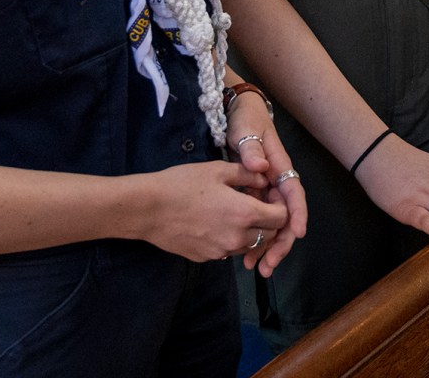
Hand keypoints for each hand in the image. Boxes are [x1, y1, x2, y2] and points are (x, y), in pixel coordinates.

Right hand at [138, 161, 290, 263]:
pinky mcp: (206, 258)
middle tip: (258, 202)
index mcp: (245, 214)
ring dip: (252, 231)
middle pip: (268, 234)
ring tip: (237, 211)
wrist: (148, 209)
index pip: (280, 218)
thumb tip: (265, 177)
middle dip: (269, 220)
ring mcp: (220, 252)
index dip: (280, 206)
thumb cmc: (184, 184)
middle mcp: (237, 238)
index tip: (270, 195)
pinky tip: (218, 222)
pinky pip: (229, 250)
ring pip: (249, 244)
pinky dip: (232, 239)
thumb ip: (248, 174)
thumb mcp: (219, 170)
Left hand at [226, 97, 307, 277]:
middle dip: (281, 242)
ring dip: (267, 246)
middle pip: (285, 215)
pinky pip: (258, 219)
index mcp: (279, 166)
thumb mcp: (246, 132)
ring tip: (256, 268)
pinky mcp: (254, 194)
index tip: (297, 233)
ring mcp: (266, 189)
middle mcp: (276, 181)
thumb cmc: (246, 121)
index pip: (293, 193)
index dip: (297, 213)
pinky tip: (245, 255)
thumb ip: (252, 150)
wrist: (238, 114)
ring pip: (272, 222)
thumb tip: (261, 168)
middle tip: (269, 265)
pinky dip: (254, 238)